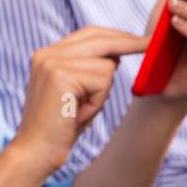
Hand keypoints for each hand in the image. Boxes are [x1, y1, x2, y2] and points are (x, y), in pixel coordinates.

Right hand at [10, 26, 148, 170]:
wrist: (35, 153)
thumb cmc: (59, 128)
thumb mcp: (75, 93)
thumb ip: (87, 70)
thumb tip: (117, 54)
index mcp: (47, 55)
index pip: (88, 34)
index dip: (115, 35)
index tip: (138, 40)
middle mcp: (47, 54)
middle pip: (99, 38)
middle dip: (128, 42)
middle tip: (150, 43)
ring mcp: (52, 62)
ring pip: (105, 64)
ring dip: (102, 92)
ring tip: (81, 111)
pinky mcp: (62, 76)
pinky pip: (102, 80)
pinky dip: (98, 101)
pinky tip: (79, 114)